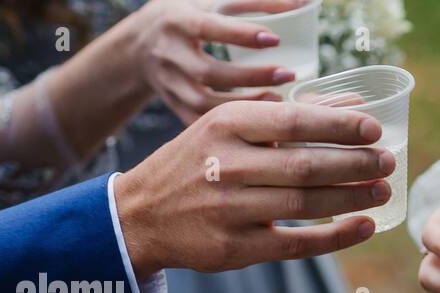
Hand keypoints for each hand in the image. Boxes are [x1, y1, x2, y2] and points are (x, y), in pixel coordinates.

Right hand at [116, 100, 393, 278]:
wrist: (141, 214)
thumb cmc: (199, 163)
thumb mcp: (229, 129)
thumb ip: (288, 118)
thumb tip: (354, 107)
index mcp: (225, 125)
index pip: (292, 122)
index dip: (338, 126)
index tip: (375, 128)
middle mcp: (225, 166)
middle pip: (304, 165)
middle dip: (354, 164)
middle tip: (388, 162)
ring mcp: (229, 210)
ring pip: (304, 203)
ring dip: (351, 198)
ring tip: (382, 191)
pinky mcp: (235, 248)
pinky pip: (296, 244)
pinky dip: (334, 237)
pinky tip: (363, 227)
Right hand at [123, 0, 304, 124]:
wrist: (137, 47)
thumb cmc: (185, 18)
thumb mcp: (209, 3)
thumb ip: (252, 2)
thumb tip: (302, 3)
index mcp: (177, 22)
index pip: (209, 28)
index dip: (241, 35)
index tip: (274, 40)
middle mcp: (170, 55)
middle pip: (210, 72)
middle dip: (250, 77)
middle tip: (288, 74)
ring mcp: (170, 86)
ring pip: (206, 105)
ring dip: (244, 108)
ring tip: (279, 103)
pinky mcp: (175, 108)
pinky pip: (203, 126)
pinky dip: (231, 131)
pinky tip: (261, 131)